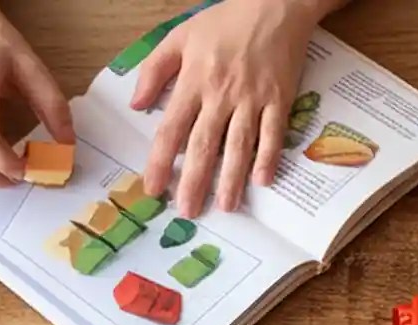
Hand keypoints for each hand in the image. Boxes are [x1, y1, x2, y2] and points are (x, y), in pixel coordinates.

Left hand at [134, 0, 320, 216]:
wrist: (274, 3)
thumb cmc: (225, 20)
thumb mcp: (180, 36)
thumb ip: (155, 70)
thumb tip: (137, 105)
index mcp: (194, 80)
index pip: (172, 129)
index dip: (161, 161)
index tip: (154, 188)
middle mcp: (222, 93)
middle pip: (204, 145)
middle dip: (195, 181)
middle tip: (188, 211)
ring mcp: (253, 98)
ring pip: (239, 144)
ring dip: (232, 178)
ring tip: (226, 206)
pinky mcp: (280, 98)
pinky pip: (274, 132)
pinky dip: (269, 156)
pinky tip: (263, 179)